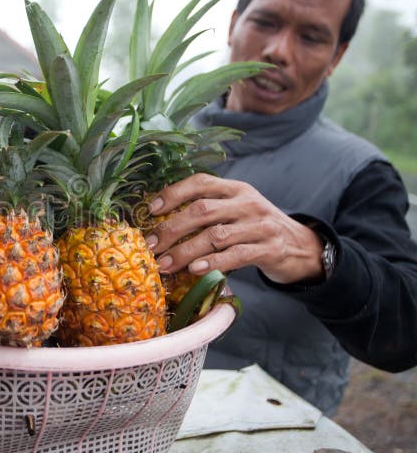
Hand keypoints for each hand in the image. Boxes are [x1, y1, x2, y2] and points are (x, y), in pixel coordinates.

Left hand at [143, 173, 324, 283]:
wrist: (302, 247)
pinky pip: (236, 255)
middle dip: (171, 229)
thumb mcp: (236, 210)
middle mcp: (247, 203)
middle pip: (202, 211)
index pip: (200, 182)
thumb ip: (209, 210)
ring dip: (185, 252)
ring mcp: (260, 225)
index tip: (151, 210)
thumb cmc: (256, 229)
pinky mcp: (269, 249)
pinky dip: (213, 262)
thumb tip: (161, 222)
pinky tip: (195, 270)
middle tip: (150, 246)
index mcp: (236, 189)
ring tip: (165, 265)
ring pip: (216, 236)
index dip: (173, 193)